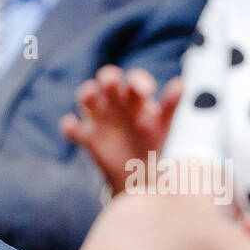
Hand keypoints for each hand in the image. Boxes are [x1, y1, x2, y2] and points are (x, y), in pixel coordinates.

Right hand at [59, 66, 183, 192]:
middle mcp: (114, 103)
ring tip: (90, 96)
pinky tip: (73, 126)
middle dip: (107, 77)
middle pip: (106, 79)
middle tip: (112, 83)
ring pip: (86, 97)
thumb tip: (180, 82)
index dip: (137, 81)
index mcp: (134, 97)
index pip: (133, 79)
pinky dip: (69, 125)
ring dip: (86, 93)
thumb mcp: (164, 124)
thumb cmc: (151, 141)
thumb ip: (171, 104)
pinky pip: (71, 128)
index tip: (145, 92)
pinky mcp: (87, 137)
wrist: (138, 172)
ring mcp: (99, 118)